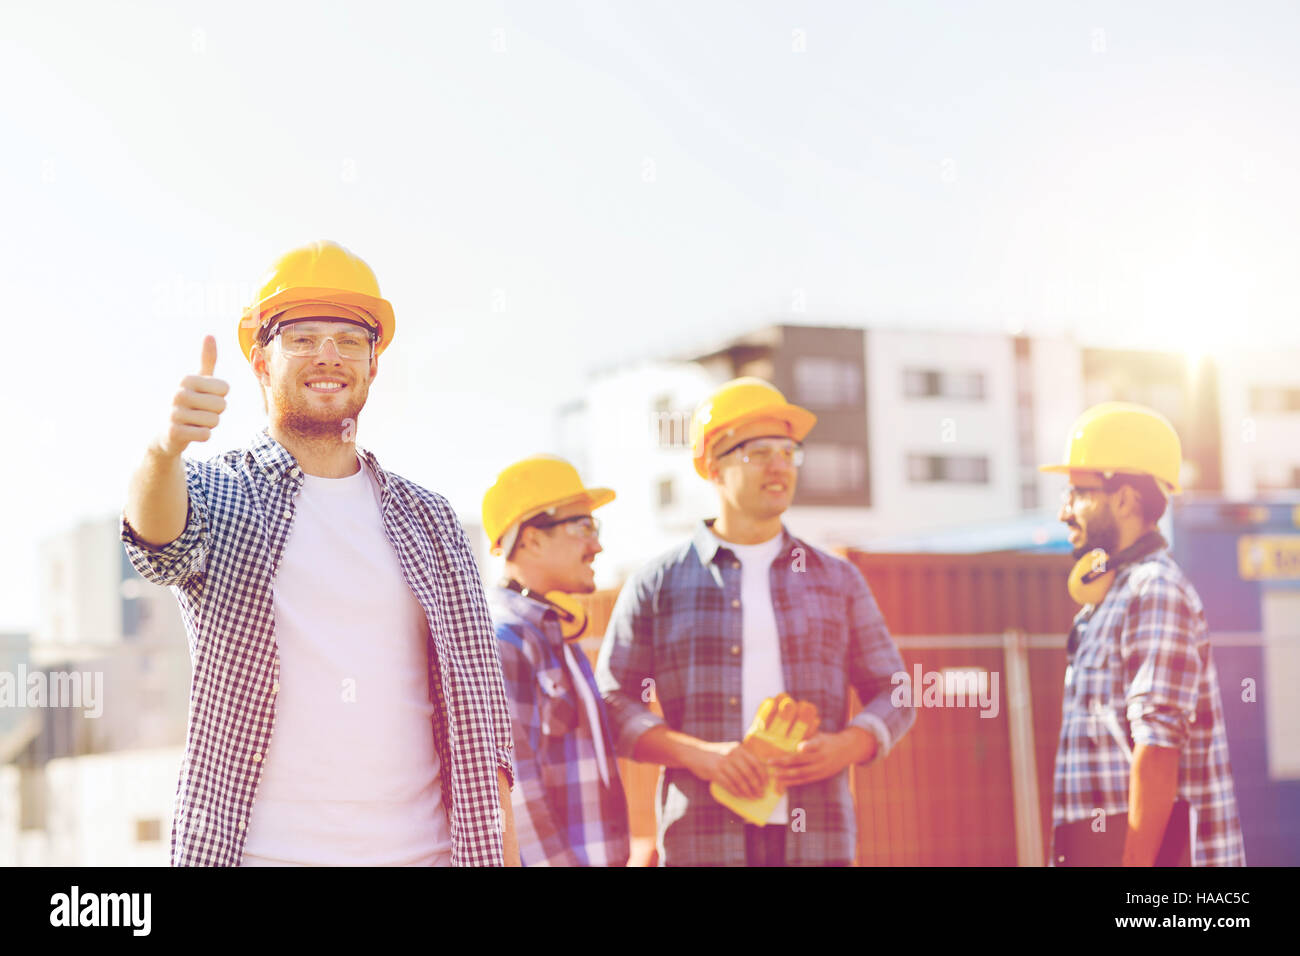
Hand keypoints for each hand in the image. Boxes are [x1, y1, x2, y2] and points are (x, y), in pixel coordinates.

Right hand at [156, 336, 228, 457]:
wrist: (167, 433)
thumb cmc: (190, 404)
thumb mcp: (198, 381)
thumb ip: (207, 360)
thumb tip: (209, 335)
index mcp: (187, 379)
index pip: (224, 388)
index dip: (220, 397)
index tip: (205, 398)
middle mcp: (178, 393)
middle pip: (221, 405)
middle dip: (216, 412)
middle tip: (201, 413)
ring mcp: (174, 413)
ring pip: (214, 421)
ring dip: (209, 425)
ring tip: (195, 422)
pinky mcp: (173, 432)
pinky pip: (205, 435)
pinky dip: (203, 436)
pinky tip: (191, 433)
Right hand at [692, 740, 768, 799]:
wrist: (694, 753)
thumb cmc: (716, 755)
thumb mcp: (730, 751)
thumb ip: (742, 759)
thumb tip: (758, 775)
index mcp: (738, 748)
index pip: (755, 762)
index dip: (762, 774)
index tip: (766, 784)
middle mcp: (732, 754)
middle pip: (749, 772)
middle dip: (756, 785)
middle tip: (761, 794)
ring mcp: (722, 762)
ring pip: (739, 780)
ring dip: (747, 791)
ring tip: (752, 797)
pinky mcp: (714, 771)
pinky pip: (728, 784)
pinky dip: (735, 791)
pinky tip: (740, 796)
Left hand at [770, 728, 876, 788]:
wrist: (847, 750)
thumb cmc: (828, 740)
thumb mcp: (821, 734)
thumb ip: (807, 735)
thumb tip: (787, 731)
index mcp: (822, 743)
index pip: (815, 744)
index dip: (808, 746)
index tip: (800, 746)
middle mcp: (821, 757)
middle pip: (802, 760)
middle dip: (784, 762)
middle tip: (770, 761)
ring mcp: (821, 768)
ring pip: (802, 773)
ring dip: (786, 774)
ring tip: (774, 774)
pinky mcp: (820, 776)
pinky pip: (805, 780)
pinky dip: (793, 782)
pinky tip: (782, 783)